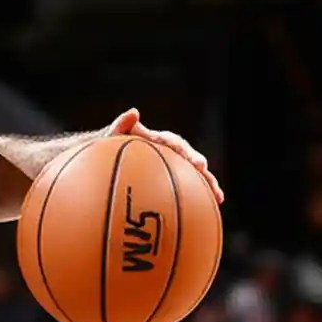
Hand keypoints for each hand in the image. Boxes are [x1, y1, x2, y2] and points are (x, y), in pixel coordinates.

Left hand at [107, 108, 223, 202]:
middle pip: (188, 159)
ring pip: (191, 174)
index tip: (199, 164)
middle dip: (201, 169)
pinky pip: (183, 186)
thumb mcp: (110, 135)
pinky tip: (208, 208)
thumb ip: (120, 125)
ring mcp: (168, 163)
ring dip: (206, 184)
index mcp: (154, 139)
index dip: (186, 152)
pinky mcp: (167, 177)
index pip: (173, 143)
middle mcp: (166, 150)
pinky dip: (195, 196)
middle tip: (210, 182)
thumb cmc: (105, 145)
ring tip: (218, 197)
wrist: (103, 158)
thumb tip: (133, 113)